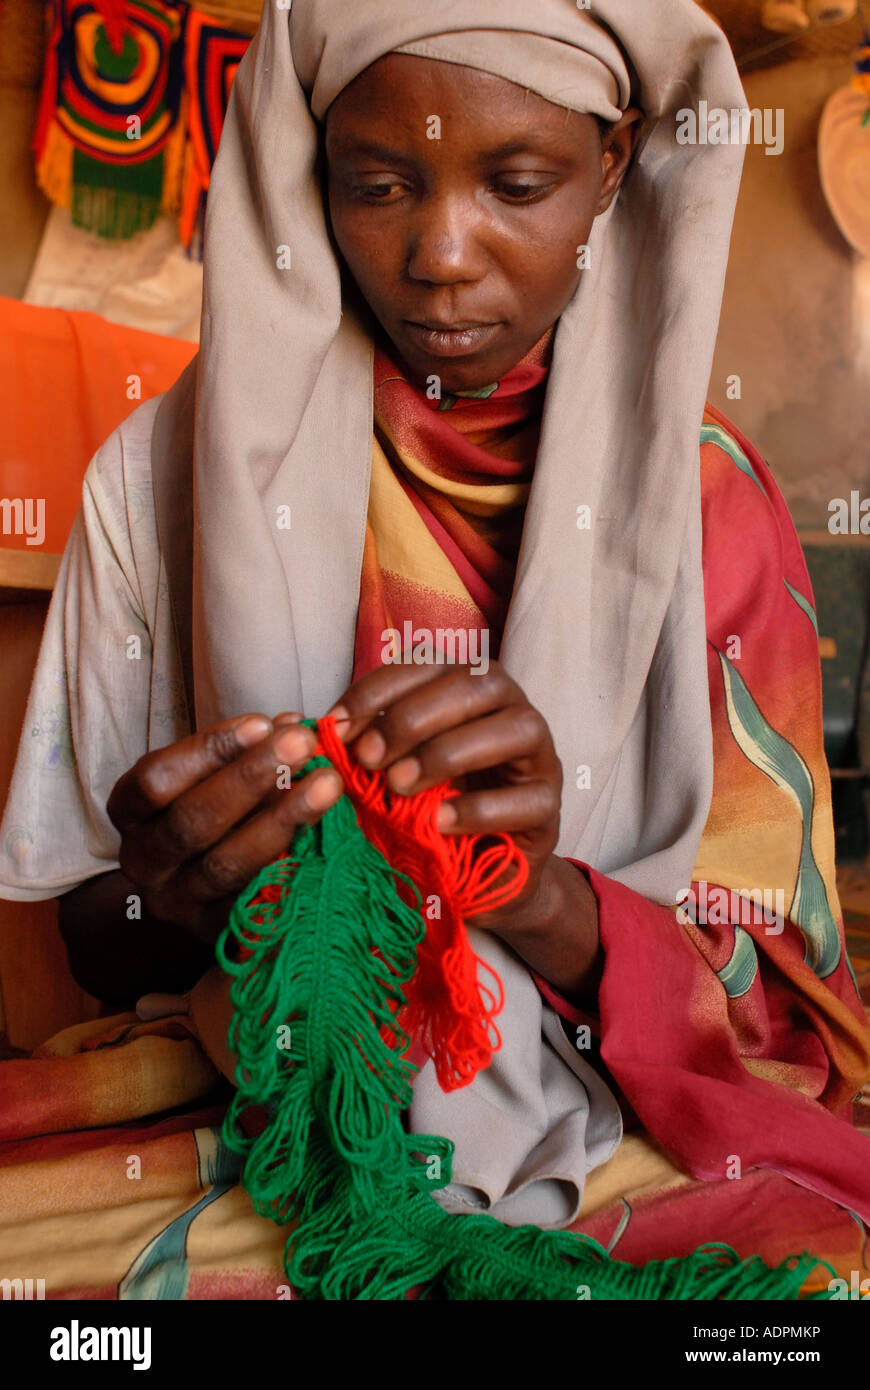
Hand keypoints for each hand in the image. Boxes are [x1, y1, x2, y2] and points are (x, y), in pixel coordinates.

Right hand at [107, 712, 342, 943]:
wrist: (198, 891)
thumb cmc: (210, 813)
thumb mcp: (211, 776)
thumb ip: (244, 751)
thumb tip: (291, 724)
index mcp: (129, 814)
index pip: (155, 779)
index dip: (209, 750)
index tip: (262, 724)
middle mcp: (144, 862)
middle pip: (192, 821)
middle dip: (252, 778)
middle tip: (304, 744)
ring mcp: (177, 902)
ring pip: (226, 864)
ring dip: (282, 819)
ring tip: (327, 784)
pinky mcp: (214, 932)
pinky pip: (253, 902)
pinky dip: (290, 866)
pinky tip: (325, 836)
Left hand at [327, 662, 601, 999]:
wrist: (475, 872)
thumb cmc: (425, 806)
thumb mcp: (389, 769)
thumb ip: (365, 746)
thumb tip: (319, 734)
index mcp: (466, 686)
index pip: (427, 664)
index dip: (378, 690)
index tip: (335, 727)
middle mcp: (510, 708)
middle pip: (475, 685)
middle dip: (413, 718)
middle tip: (368, 760)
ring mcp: (540, 756)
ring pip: (515, 729)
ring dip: (448, 754)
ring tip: (400, 788)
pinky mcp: (551, 806)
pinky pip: (528, 799)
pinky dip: (478, 809)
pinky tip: (438, 824)